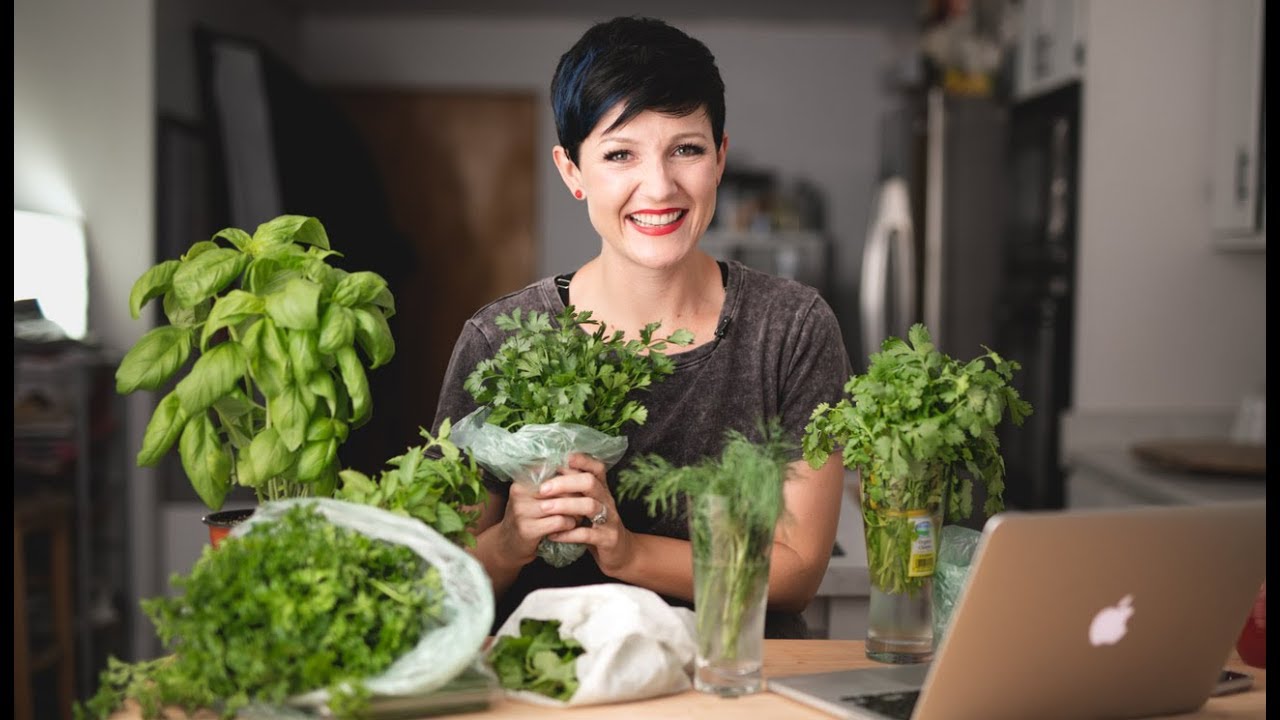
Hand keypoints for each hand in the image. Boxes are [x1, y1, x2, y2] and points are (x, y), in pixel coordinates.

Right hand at [493, 472, 581, 568]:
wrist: (507, 545)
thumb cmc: (528, 517)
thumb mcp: (535, 496)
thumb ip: (553, 484)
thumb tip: (582, 473)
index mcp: (523, 479)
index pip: (555, 470)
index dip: (573, 478)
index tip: (582, 486)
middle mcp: (520, 492)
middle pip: (560, 487)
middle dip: (577, 495)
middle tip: (585, 503)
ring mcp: (521, 510)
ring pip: (561, 504)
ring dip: (575, 511)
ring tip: (579, 516)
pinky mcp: (527, 529)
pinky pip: (559, 521)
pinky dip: (569, 524)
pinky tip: (569, 527)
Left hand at [539, 453, 635, 575]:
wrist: (621, 553)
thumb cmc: (597, 526)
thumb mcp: (588, 505)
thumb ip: (574, 492)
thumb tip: (546, 477)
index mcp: (602, 490)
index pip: (596, 468)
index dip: (580, 460)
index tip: (560, 459)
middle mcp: (608, 501)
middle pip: (590, 482)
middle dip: (565, 483)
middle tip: (543, 489)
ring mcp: (610, 520)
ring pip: (590, 506)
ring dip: (565, 505)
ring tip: (545, 508)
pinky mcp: (608, 539)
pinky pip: (587, 534)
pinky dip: (568, 534)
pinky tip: (553, 535)